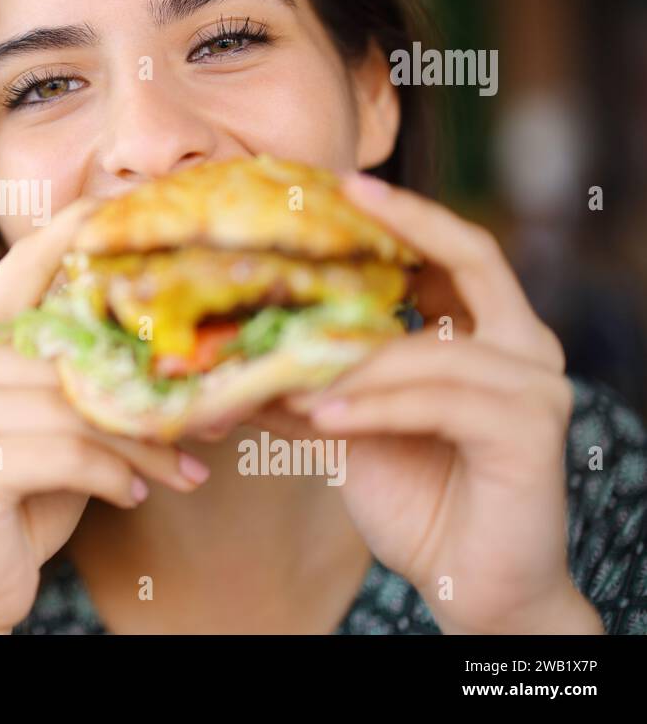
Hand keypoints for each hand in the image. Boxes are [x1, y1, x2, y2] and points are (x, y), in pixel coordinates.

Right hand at [0, 198, 209, 633]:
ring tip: (183, 467)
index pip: (21, 269)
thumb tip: (176, 351)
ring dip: (143, 442)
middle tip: (212, 411)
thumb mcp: (48, 427)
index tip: (130, 208)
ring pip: (78, 405)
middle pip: (71, 353)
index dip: (74, 232)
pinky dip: (113, 474)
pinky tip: (133, 495)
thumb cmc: (13, 500)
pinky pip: (68, 452)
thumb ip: (79, 380)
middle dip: (147, 385)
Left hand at [273, 172, 601, 633]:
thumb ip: (310, 377)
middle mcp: (523, 348)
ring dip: (349, 360)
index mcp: (488, 334)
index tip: (344, 184)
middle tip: (343, 199)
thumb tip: (231, 345)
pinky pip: (437, 403)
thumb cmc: (414, 495)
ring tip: (280, 370)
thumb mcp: (350, 424)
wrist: (469, 582)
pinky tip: (321, 417)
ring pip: (430, 350)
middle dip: (407, 224)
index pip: (453, 252)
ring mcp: (535, 389)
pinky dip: (373, 407)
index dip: (404, 214)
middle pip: (473, 259)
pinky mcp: (530, 435)